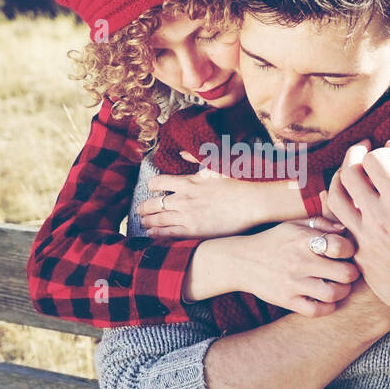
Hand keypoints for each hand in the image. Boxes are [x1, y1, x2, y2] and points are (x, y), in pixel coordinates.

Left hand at [139, 151, 305, 238]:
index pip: (161, 182)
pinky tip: (151, 235)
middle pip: (155, 203)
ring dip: (148, 222)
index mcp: (188, 182)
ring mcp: (187, 217)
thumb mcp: (215, 165)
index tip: (150, 187)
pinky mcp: (194, 231)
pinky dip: (158, 235)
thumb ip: (196, 159)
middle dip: (144, 207)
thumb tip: (182, 153)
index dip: (153, 185)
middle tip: (138, 211)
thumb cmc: (237, 183)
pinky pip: (170, 234)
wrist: (251, 202)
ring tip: (143, 224)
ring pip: (159, 220)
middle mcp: (184, 200)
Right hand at [226, 220, 362, 316]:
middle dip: (352, 274)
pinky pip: (316, 310)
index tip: (346, 253)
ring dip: (343, 292)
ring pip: (333, 294)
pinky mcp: (286, 300)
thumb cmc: (273, 242)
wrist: (242, 262)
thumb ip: (320, 224)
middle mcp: (299, 261)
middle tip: (348, 273)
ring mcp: (292, 283)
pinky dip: (327, 307)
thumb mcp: (293, 225)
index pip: (341, 246)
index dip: (350, 250)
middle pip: (344, 273)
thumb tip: (344, 230)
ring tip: (339, 286)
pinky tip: (326, 299)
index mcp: (303, 239)